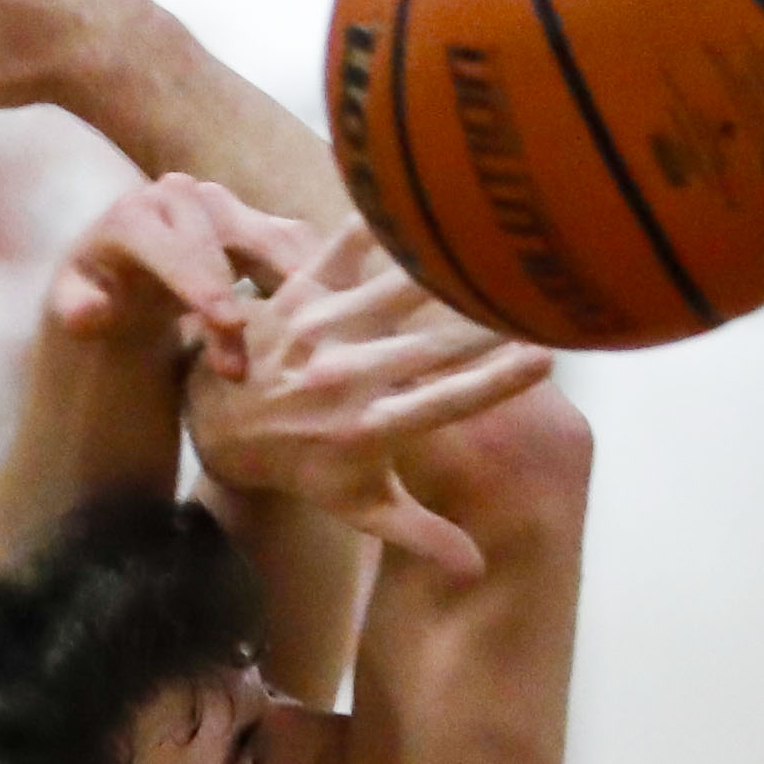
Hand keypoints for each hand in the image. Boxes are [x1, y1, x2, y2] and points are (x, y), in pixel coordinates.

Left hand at [50, 175, 319, 380]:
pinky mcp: (254, 219)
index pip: (173, 246)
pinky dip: (314, 274)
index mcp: (132, 215)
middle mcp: (179, 196)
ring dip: (292, 286)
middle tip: (259, 353)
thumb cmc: (93, 290)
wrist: (118, 268)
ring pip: (271, 237)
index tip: (227, 324)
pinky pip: (294, 243)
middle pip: (226, 243)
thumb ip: (76, 310)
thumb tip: (94, 312)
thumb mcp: (72, 302)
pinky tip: (329, 313)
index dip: (203, 284)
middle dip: (245, 297)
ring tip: (310, 334)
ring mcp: (222, 203)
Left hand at [189, 222, 554, 578]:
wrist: (216, 426)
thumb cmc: (302, 465)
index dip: (496, 381)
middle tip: (543, 290)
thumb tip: (476, 569)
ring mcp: (316, 332)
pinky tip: (412, 193)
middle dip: (488, 320)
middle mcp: (342, 379)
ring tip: (496, 245)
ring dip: (447, 271)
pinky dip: (371, 223)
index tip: (547, 357)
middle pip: (430, 345)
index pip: (444, 405)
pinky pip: (335, 248)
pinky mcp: (293, 294)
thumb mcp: (356, 505)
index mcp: (366, 429)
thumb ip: (418, 532)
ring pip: (392, 293)